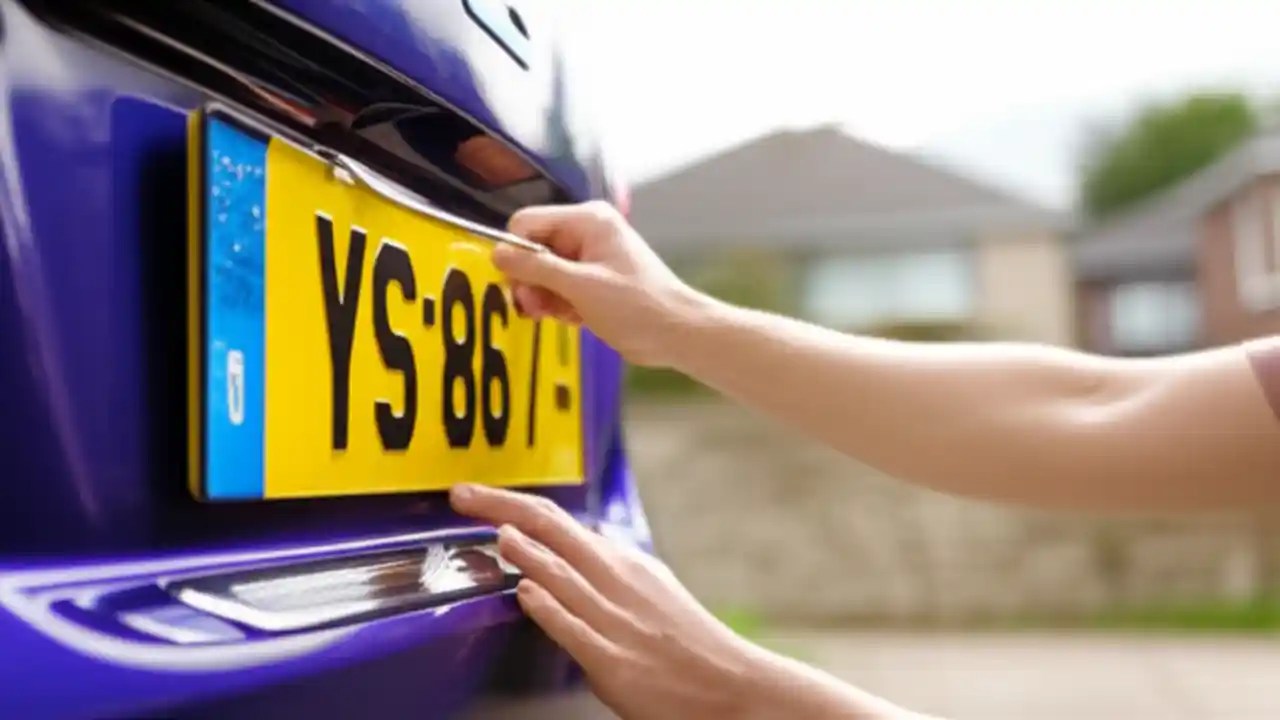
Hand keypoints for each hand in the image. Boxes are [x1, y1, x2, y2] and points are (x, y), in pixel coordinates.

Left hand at [449, 484, 917, 719]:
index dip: (513, 504)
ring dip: (524, 550)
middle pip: (553, 531)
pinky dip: (547, 606)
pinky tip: (525, 592)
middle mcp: (618, 581)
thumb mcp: (651, 588)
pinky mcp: (611, 659)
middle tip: (463, 495)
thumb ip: (611, 570)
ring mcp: (614, 619)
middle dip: (502, 508)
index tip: (479, 496)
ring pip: (561, 574)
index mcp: (625, 562)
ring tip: (494, 532)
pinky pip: (572, 627)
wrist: (729, 686)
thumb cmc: (686, 642)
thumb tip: (582, 544)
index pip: (559, 521)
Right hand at [493, 201, 704, 367]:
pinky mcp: (589, 283)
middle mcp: (585, 233)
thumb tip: (497, 254)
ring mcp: (588, 259)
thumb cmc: (638, 305)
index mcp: (587, 220)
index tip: (516, 282)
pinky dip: (557, 305)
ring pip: (541, 273)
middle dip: (529, 280)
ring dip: (543, 297)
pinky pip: (557, 289)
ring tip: (559, 314)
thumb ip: (537, 268)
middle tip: (535, 306)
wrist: (676, 334)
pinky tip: (573, 318)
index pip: (528, 222)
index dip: (515, 251)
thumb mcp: (582, 286)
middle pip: (532, 249)